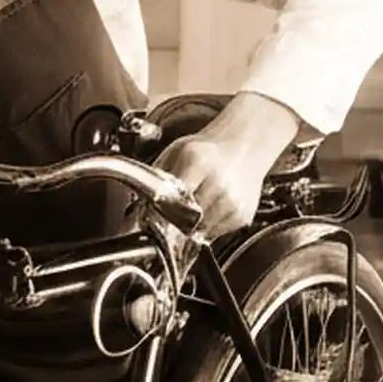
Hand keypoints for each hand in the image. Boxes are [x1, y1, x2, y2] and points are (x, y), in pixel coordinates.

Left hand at [154, 93, 300, 237]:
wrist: (245, 147)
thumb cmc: (207, 150)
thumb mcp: (176, 152)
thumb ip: (156, 176)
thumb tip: (137, 205)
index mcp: (199, 162)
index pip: (173, 198)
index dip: (160, 210)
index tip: (152, 214)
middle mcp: (219, 184)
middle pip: (184, 219)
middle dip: (172, 221)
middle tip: (168, 214)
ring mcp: (232, 202)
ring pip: (197, 232)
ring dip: (188, 227)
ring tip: (190, 208)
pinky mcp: (242, 217)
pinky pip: (212, 235)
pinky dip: (204, 228)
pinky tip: (206, 209)